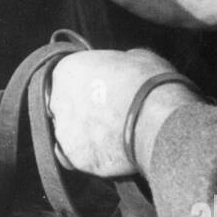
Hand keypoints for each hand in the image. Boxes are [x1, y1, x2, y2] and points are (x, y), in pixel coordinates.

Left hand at [48, 49, 199, 178]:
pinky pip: (77, 159)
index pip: (69, 80)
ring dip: (86, 136)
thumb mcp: (135, 57)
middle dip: (83, 112)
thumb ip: (114, 65)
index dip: (87, 87)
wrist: (158, 119)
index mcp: (67, 70)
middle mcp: (57, 100)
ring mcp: (64, 131)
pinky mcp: (75, 158)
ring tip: (114, 137)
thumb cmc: (149, 83)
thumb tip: (118, 70)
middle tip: (109, 116)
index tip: (103, 93)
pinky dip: (90, 157)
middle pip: (66, 107)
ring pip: (70, 135)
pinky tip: (108, 154)